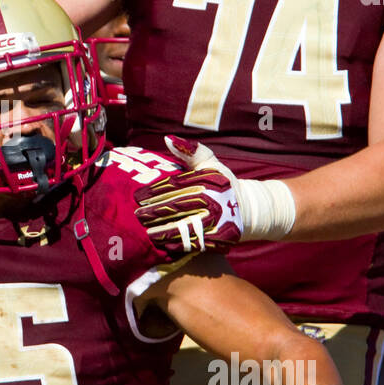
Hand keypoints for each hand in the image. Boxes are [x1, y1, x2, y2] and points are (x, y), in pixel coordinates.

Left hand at [132, 136, 242, 255]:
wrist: (246, 208)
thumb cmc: (221, 183)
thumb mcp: (209, 163)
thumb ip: (190, 151)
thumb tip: (168, 139)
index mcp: (209, 180)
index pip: (176, 186)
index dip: (155, 192)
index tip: (137, 198)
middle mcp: (215, 200)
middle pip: (178, 206)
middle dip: (155, 212)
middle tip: (137, 216)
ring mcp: (219, 221)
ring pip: (185, 227)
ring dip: (164, 231)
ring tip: (147, 233)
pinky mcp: (221, 238)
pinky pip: (197, 243)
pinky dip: (180, 244)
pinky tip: (165, 245)